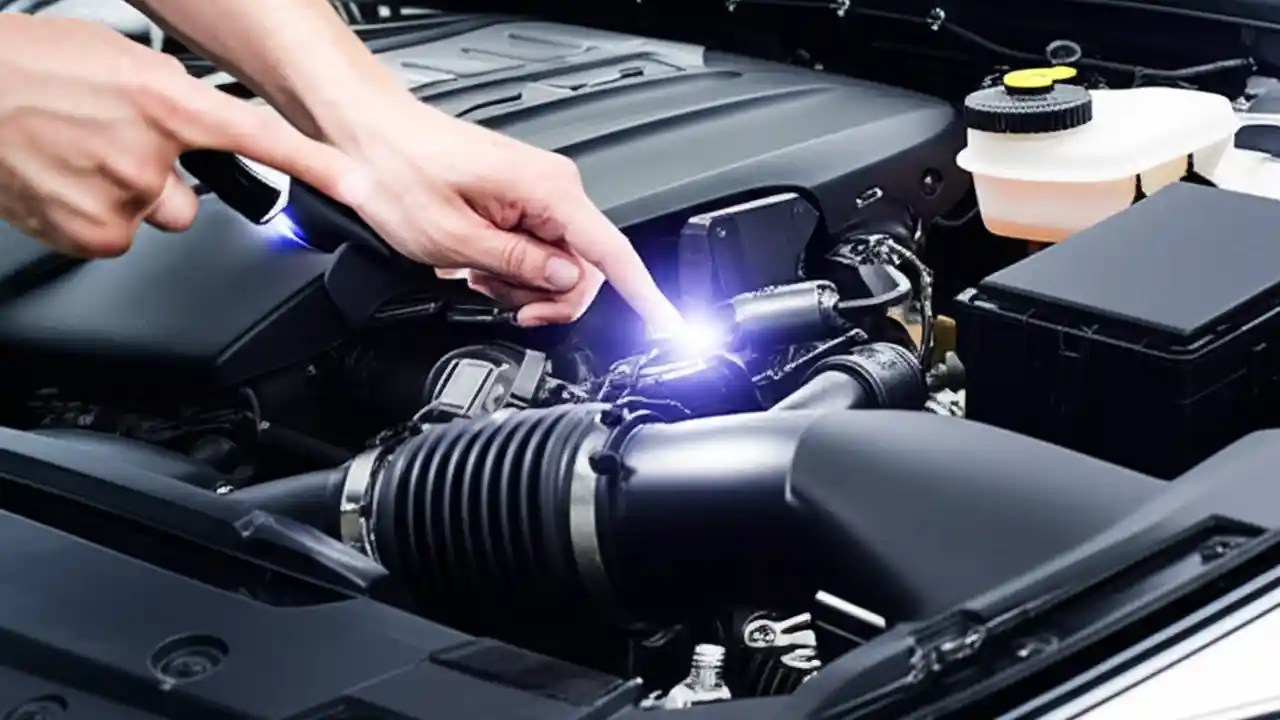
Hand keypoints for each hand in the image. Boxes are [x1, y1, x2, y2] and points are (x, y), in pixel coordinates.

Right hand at [0, 14, 355, 257]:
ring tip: (78, 159)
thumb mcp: (123, 61)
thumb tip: (202, 121)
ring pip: (153, 218)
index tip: (360, 186)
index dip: (318, 167)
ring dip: (126, 198)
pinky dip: (92, 216)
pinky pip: (114, 236)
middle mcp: (152, 158)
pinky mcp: (93, 236)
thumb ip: (175, 99)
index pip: (262, 140)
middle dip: (162, 180)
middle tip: (111, 146)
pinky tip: (63, 181)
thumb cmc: (30, 64)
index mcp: (168, 104)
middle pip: (191, 199)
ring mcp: (121, 202)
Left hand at [324, 96, 682, 329]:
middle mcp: (553, 188)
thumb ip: (518, 266)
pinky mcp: (524, 201)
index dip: (646, 296)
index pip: (612, 253)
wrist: (374, 138)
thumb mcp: (455, 237)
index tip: (670, 326)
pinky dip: (513, 270)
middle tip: (503, 303)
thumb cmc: (403, 171)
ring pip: (559, 266)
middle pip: (585, 270)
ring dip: (522, 285)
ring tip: (477, 274)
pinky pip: (539, 250)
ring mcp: (540, 194)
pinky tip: (479, 264)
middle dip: (549, 299)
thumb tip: (567, 283)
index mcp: (547, 191)